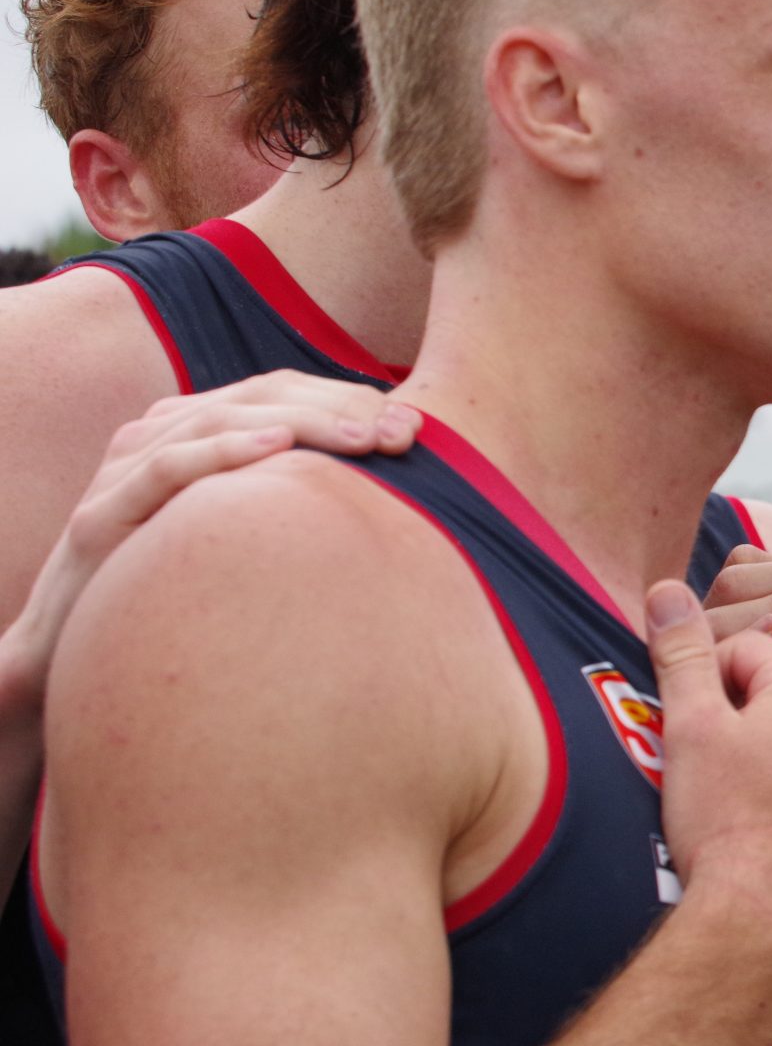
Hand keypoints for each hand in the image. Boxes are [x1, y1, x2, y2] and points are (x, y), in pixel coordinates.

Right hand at [0, 374, 419, 711]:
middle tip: (405, 432)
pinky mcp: (103, 514)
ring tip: (365, 438)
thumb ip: (303, 505)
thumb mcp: (252, 537)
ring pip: (223, 418)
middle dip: (341, 408)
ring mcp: (127, 469)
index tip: (414, 427)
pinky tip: (278, 448)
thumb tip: (399, 505)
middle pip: (264, 396)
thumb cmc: (185, 593)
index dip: (351, 400)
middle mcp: (162, 436)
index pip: (286, 393)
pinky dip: (225, 451)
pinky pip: (168, 467)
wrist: (81, 653)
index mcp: (201, 432)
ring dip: (304, 423)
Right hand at [646, 581, 771, 999]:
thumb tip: (666, 589)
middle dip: (726, 723)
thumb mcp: (689, 725)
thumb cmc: (726, 821)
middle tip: (698, 773)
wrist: (769, 920)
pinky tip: (752, 835)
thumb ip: (682, 652)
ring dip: (751, 762)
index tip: (682, 734)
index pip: (737, 653)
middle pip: (765, 696)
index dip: (697, 689)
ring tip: (723, 808)